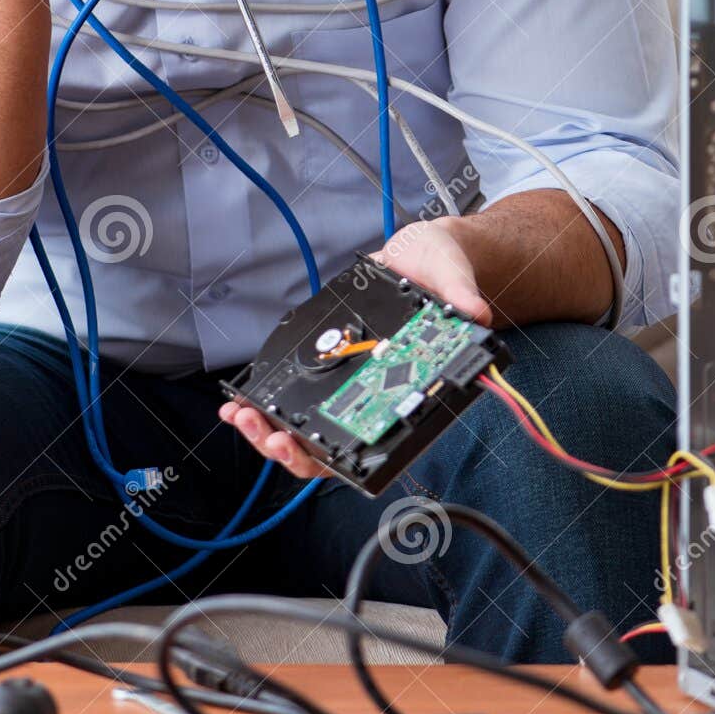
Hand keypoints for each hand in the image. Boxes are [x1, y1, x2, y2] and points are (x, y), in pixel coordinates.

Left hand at [220, 216, 490, 480]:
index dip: (342, 457)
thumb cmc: (440, 273)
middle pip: (333, 446)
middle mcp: (376, 392)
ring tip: (242, 417)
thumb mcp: (452, 275)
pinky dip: (266, 404)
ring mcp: (350, 383)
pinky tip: (241, 401)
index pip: (377, 438)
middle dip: (293, 447)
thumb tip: (473, 312)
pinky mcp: (329, 365)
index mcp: (408, 385)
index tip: (309, 448)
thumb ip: (461, 294)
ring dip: (271, 430)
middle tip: (267, 435)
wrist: (421, 256)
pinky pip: (296, 396)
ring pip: (309, 429)